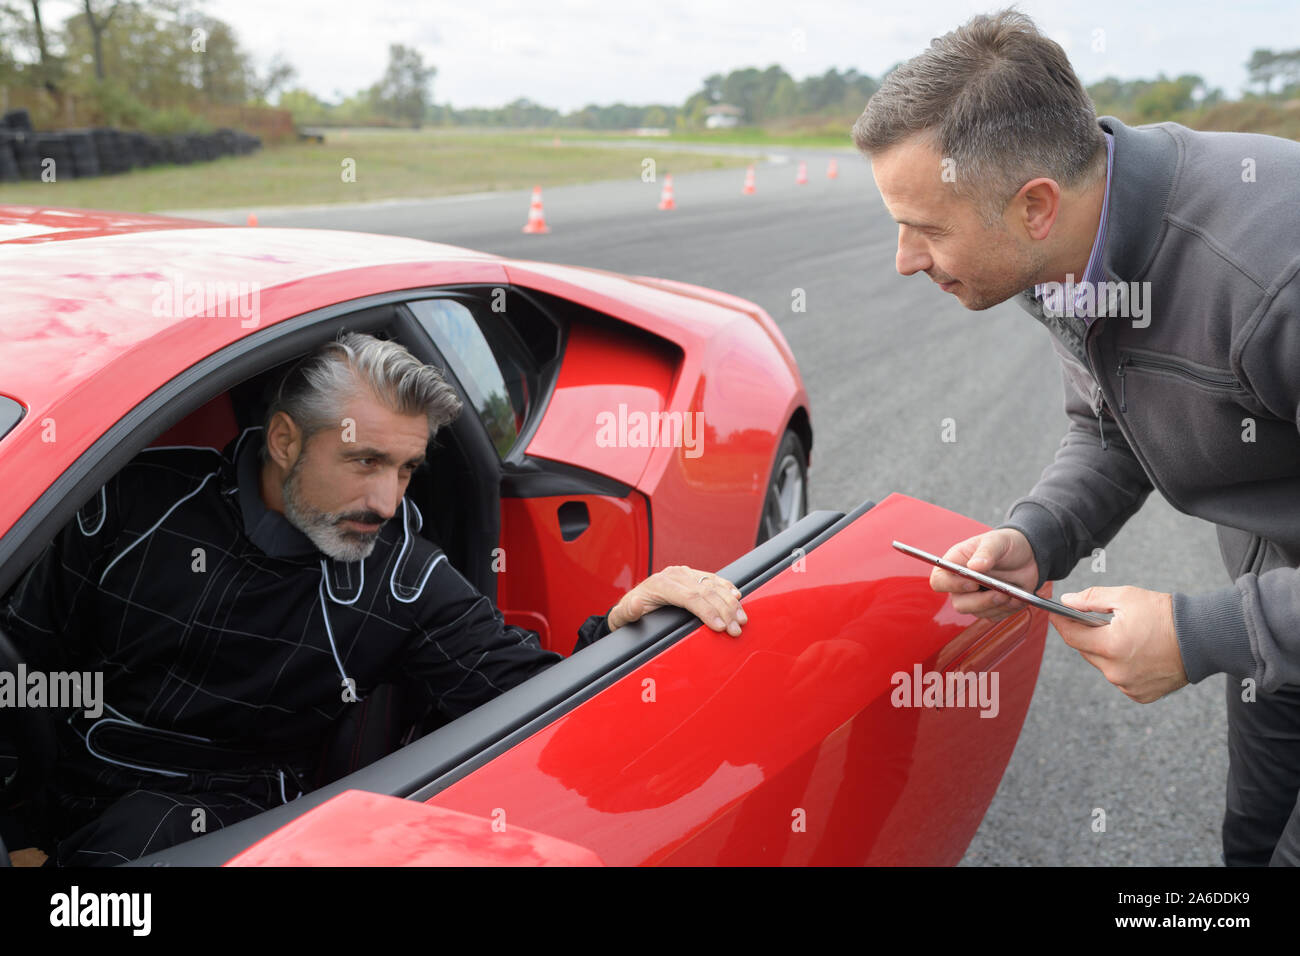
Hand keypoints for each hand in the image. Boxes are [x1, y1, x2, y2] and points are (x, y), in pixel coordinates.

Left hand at [607, 566, 746, 636]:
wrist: (631, 602)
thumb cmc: (628, 612)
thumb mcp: (623, 616)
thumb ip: (628, 612)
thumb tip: (635, 605)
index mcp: (660, 583)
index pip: (689, 597)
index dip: (707, 611)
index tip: (720, 627)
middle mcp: (674, 575)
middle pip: (705, 591)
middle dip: (724, 611)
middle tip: (735, 629)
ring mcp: (684, 573)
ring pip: (713, 585)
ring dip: (730, 602)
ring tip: (741, 619)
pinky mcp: (692, 575)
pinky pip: (713, 579)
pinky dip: (727, 588)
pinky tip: (737, 597)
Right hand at [929, 529, 1041, 620]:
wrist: (1027, 556)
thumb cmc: (1005, 545)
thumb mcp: (997, 542)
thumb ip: (986, 552)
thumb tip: (974, 566)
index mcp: (954, 564)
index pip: (939, 582)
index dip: (952, 586)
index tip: (973, 583)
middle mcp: (961, 584)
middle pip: (959, 604)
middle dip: (981, 601)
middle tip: (1000, 593)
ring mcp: (975, 598)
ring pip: (978, 613)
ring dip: (997, 605)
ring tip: (1012, 593)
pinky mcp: (990, 608)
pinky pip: (994, 616)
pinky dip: (1008, 609)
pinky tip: (1017, 597)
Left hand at [1053, 586, 1187, 702]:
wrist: (1203, 638)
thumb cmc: (1166, 615)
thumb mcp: (1126, 597)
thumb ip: (1091, 599)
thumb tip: (1066, 602)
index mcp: (1110, 647)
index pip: (1071, 636)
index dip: (1060, 622)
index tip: (1054, 613)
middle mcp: (1116, 671)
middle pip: (1086, 650)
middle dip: (1088, 634)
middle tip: (1099, 620)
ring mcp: (1128, 686)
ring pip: (1103, 665)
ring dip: (1106, 651)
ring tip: (1126, 636)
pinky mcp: (1140, 695)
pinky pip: (1120, 678)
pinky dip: (1122, 666)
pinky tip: (1137, 652)